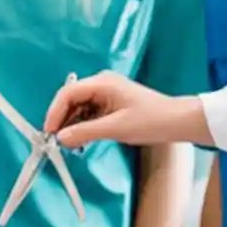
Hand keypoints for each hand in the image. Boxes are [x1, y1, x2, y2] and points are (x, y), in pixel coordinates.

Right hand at [42, 71, 213, 147]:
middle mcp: (101, 83)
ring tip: (69, 144)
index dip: (55, 112)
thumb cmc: (150, 120)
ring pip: (79, 106)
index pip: (68, 93)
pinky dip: (83, 125)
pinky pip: (89, 112)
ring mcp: (106, 93)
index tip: (49, 132)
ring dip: (72, 124)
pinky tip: (81, 139)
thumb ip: (86, 132)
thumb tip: (61, 138)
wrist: (178, 121)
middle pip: (71, 98)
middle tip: (56, 141)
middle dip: (62, 119)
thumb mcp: (116, 128)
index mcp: (102, 83)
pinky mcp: (111, 103)